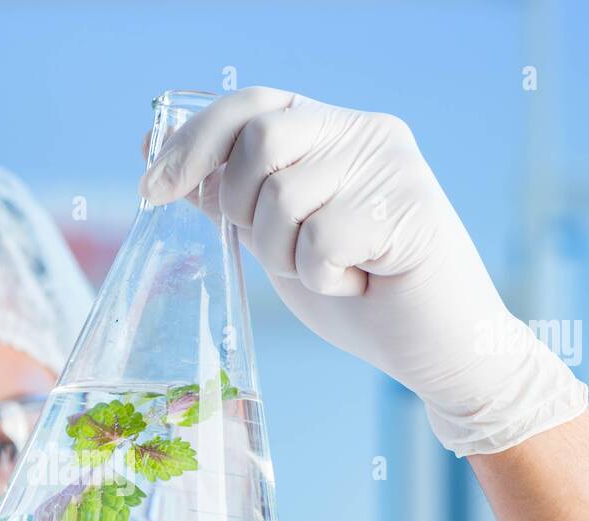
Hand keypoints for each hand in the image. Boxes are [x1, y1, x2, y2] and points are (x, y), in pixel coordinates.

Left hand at [140, 86, 586, 456]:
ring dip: (287, 255)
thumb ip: (228, 196)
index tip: (152, 190)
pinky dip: (325, 278)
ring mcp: (392, 166)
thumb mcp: (278, 240)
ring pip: (284, 195)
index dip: (193, 143)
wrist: (436, 348)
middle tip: (280, 252)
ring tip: (331, 272)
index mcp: (331, 129)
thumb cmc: (360, 294)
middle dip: (244, 209)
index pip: (249, 105)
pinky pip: (322, 239)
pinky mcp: (409, 209)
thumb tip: (154, 149)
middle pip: (259, 140)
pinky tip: (359, 283)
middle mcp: (365, 132)